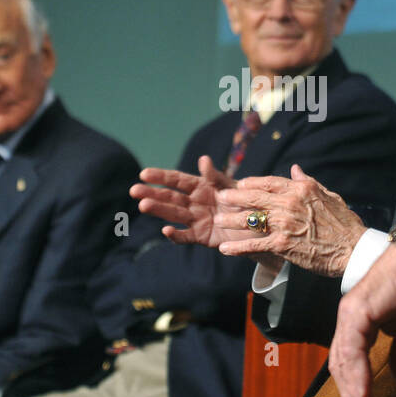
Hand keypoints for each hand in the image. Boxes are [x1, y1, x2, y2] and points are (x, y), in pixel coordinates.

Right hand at [131, 155, 246, 248]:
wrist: (261, 225)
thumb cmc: (246, 200)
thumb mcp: (233, 186)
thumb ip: (216, 176)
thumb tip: (203, 159)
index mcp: (201, 187)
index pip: (177, 180)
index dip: (161, 177)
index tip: (144, 174)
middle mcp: (194, 202)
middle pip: (170, 197)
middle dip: (152, 193)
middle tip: (134, 190)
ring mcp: (196, 220)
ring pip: (174, 214)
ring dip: (159, 210)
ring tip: (143, 205)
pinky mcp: (202, 237)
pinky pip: (186, 236)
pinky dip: (175, 235)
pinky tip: (165, 231)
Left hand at [212, 165, 367, 276]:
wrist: (352, 249)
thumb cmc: (345, 223)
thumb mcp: (329, 195)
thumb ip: (308, 182)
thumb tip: (295, 169)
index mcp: (301, 189)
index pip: (270, 182)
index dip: (252, 183)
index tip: (241, 183)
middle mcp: (289, 203)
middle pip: (254, 198)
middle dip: (235, 197)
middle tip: (221, 197)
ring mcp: (284, 224)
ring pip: (250, 219)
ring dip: (231, 219)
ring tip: (218, 219)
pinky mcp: (281, 244)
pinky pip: (254, 244)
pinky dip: (237, 247)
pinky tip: (225, 248)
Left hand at [330, 243, 395, 396]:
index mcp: (357, 321)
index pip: (347, 358)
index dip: (352, 383)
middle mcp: (348, 317)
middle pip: (340, 362)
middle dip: (348, 392)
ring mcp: (350, 314)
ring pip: (344, 359)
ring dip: (352, 390)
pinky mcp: (358, 313)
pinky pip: (354, 351)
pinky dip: (359, 377)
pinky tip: (364, 396)